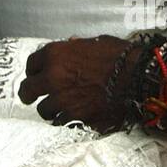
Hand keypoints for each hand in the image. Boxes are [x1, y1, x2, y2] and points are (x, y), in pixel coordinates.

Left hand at [17, 36, 133, 131]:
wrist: (138, 78)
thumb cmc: (121, 57)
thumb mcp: (96, 43)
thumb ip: (76, 48)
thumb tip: (71, 46)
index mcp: (55, 55)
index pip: (31, 64)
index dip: (32, 70)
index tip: (34, 75)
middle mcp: (53, 78)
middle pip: (28, 90)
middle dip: (29, 94)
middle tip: (30, 97)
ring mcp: (63, 101)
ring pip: (45, 110)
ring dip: (51, 109)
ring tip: (59, 108)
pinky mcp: (76, 119)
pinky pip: (64, 123)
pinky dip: (67, 120)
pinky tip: (76, 116)